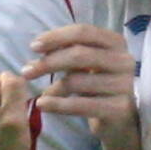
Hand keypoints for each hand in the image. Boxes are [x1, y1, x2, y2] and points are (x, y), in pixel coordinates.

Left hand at [23, 24, 139, 149]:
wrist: (119, 117)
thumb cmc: (97, 83)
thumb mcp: (84, 63)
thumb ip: (66, 51)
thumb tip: (37, 48)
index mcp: (116, 42)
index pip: (83, 32)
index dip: (56, 37)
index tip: (33, 47)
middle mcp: (124, 60)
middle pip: (80, 54)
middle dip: (49, 63)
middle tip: (27, 72)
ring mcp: (124, 85)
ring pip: (78, 81)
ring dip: (53, 88)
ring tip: (42, 95)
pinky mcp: (119, 108)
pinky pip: (81, 105)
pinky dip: (57, 105)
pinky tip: (43, 105)